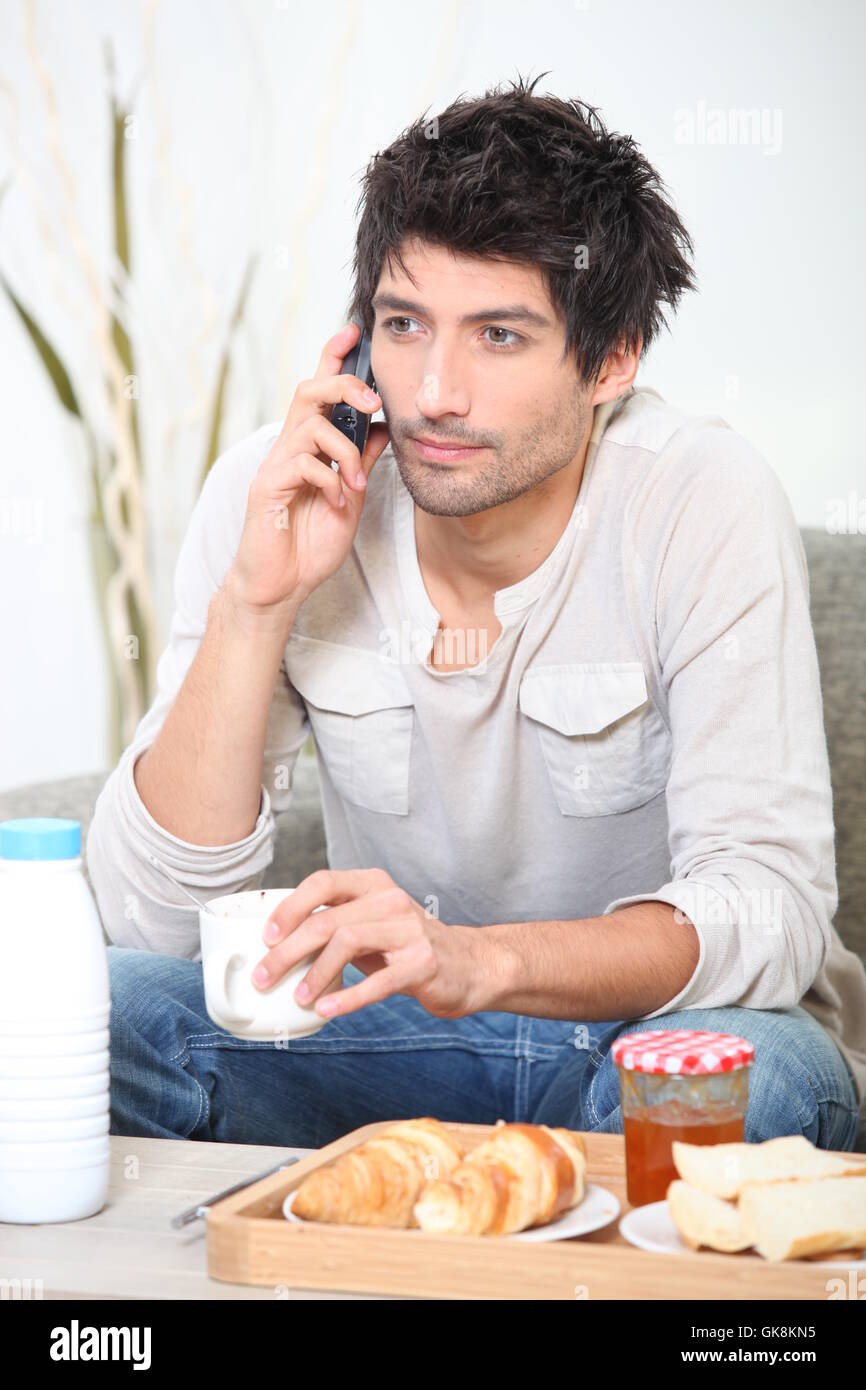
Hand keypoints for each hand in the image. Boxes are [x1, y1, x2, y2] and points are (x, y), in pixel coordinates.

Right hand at [225, 322, 390, 618]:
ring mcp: (276, 466)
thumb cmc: (310, 543)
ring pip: (310, 424)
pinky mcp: (268, 487)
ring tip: (356, 484)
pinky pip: (304, 463)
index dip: (333, 357)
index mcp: (308, 446)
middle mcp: (289, 448)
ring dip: (345, 451)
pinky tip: (337, 503)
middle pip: (309, 390)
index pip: (318, 390)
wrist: (282, 585)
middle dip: (344, 385)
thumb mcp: (350, 497)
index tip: (354, 331)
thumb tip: (385, 428)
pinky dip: (330, 480)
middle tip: (373, 402)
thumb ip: (363, 462)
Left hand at [251, 869, 481, 1019]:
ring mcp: (410, 930)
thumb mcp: (372, 925)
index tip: (266, 936)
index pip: (323, 882)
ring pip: (348, 943)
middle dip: (288, 950)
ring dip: (315, 974)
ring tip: (298, 998)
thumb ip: (335, 926)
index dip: (289, 908)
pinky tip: (327, 1011)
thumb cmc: (408, 947)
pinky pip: (378, 981)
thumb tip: (278, 946)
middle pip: (327, 920)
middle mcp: (390, 901)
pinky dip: (348, 997)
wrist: (470, 965)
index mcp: (373, 885)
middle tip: (264, 976)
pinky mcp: (423, 963)